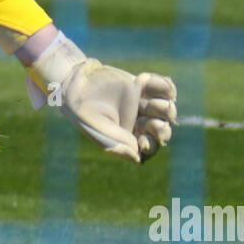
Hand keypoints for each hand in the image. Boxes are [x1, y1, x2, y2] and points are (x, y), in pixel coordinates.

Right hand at [26, 33, 176, 162]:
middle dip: (162, 128)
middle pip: (162, 128)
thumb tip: (139, 158)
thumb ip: (117, 146)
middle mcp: (137, 121)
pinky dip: (164, 86)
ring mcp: (141, 103)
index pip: (150, 145)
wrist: (77, 85)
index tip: (143, 141)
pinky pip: (164, 88)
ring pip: (166, 109)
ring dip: (164, 108)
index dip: (152, 144)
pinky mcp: (142, 85)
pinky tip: (147, 85)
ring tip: (150, 104)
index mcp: (128, 137)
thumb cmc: (83, 112)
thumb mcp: (97, 132)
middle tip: (155, 123)